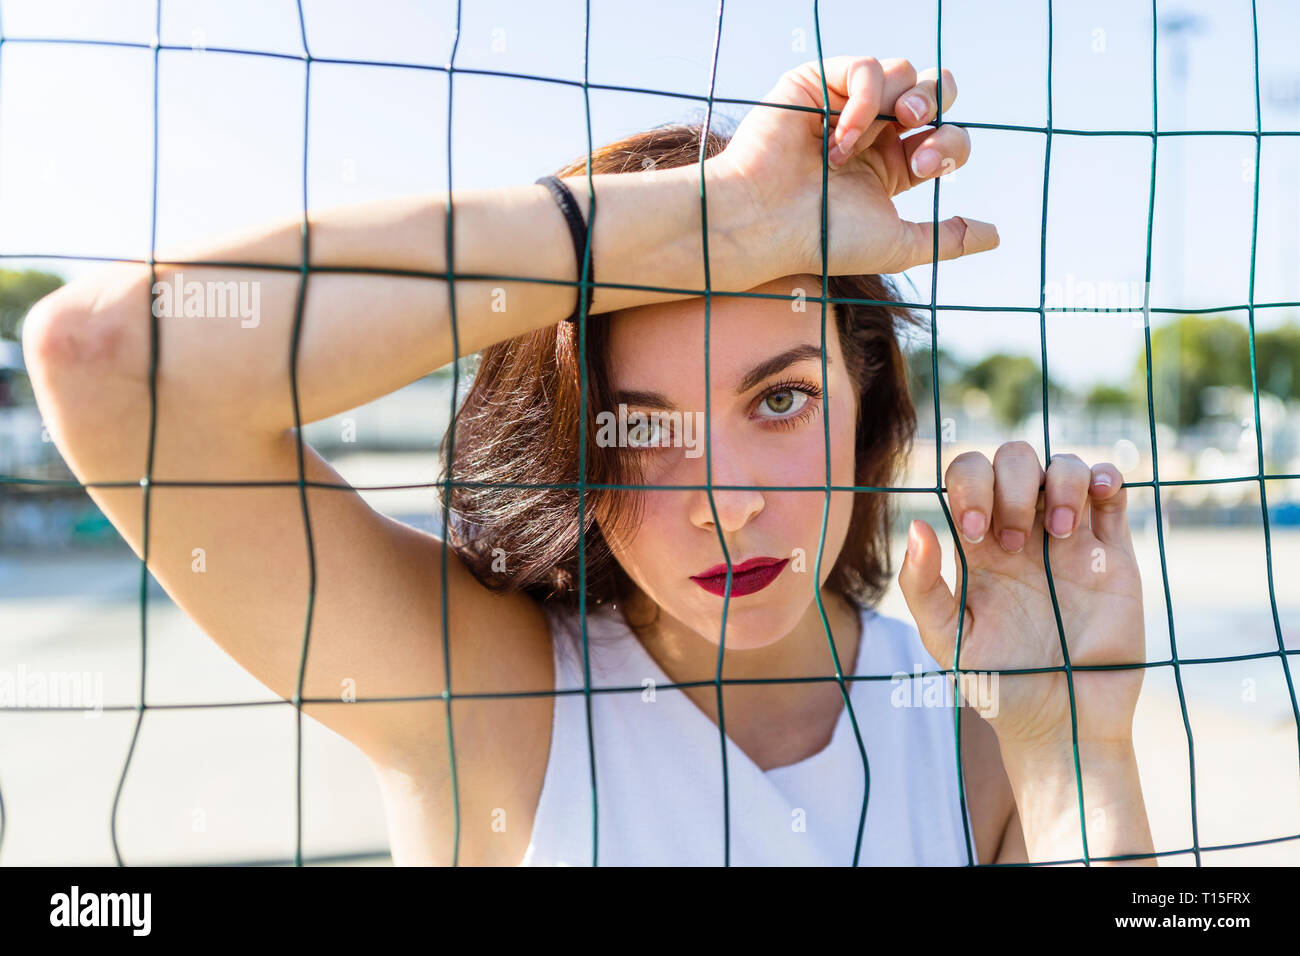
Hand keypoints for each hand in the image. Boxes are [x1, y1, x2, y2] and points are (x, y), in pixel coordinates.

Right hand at [708, 55, 999, 277]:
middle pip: (934, 93)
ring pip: (904, 72)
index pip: (946, 137)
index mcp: (891, 168)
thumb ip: (947, 239)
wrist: (764, 224)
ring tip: (861, 140)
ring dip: (898, 101)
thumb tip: (996, 234)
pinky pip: (863, 67)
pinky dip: (862, 97)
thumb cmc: (822, 238)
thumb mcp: (898, 243)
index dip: (947, 145)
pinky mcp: (815, 83)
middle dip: (935, 106)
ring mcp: (843, 105)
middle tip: (913, 132)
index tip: (922, 171)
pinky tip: (840, 135)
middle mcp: (871, 133)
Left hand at [897, 443, 1145, 756]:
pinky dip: (1105, 476)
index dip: (970, 486)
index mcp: (977, 545)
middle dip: (1011, 484)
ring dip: (1060, 481)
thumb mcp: (948, 642)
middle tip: (1012, 540)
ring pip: (1063, 466)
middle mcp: (1021, 531)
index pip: (968, 477)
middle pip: (1014, 459)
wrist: (1063, 722)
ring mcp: (1069, 538)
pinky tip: (1097, 495)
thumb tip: (917, 525)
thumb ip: (923, 587)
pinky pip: (1111, 491)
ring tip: (1059, 534)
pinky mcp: (1112, 552)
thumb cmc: (997, 686)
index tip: (977, 535)